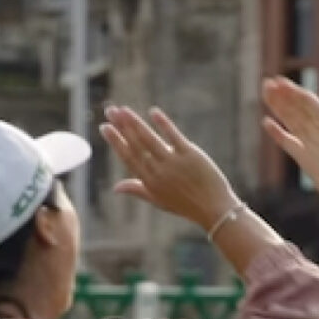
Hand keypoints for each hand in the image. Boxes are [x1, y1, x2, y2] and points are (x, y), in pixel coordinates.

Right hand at [98, 105, 238, 230]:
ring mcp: (173, 162)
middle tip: (110, 110)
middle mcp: (158, 171)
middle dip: (121, 126)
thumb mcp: (157, 199)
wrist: (213, 209)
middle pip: (136, 144)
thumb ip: (136, 189)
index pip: (128, 157)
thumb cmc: (185, 204)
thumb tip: (115, 187)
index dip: (115, 141)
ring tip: (124, 109)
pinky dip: (163, 123)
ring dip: (135, 122)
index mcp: (149, 181)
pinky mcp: (190, 154)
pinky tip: (153, 112)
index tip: (105, 127)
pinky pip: (173, 136)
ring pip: (149, 139)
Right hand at [261, 78, 318, 238]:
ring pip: (291, 122)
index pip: (310, 104)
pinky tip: (267, 122)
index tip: (281, 81)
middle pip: (297, 110)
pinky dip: (277, 134)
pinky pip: (288, 143)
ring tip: (265, 95)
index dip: (295, 92)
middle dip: (283, 97)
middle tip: (267, 83)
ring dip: (278, 109)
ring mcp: (310, 144)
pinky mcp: (304, 159)